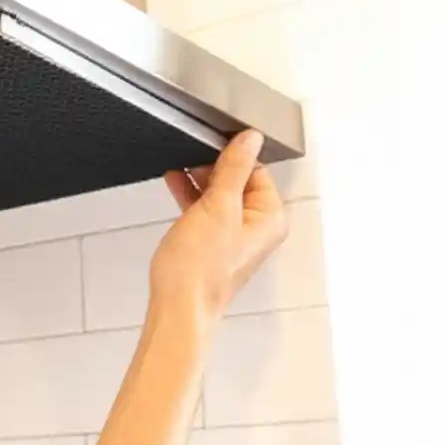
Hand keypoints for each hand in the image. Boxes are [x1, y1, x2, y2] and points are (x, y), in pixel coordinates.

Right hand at [151, 130, 287, 318]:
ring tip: (178, 166)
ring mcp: (234, 237)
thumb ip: (234, 169)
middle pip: (239, 182)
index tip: (210, 143)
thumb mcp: (218, 206)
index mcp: (269, 218)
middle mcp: (257, 228)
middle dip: (213, 168)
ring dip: (199, 181)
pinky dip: (191, 198)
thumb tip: (250, 139)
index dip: (232, 155)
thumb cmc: (200, 268)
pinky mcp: (213, 244)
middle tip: (190, 155)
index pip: (256, 170)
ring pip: (220, 196)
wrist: (178, 306)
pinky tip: (175, 183)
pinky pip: (206, 211)